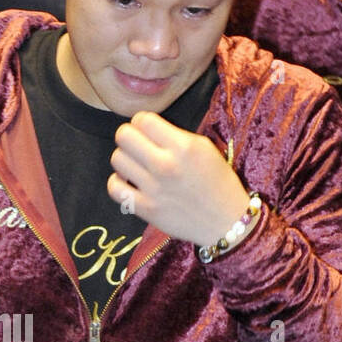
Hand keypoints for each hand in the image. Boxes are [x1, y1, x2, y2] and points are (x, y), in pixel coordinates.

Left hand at [109, 113, 250, 246]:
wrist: (226, 221)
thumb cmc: (217, 182)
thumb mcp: (204, 148)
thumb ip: (175, 135)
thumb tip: (147, 129)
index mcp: (182, 146)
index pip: (143, 119)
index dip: (142, 122)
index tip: (147, 131)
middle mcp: (165, 165)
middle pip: (123, 136)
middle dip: (129, 136)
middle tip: (138, 146)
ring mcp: (153, 188)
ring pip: (117, 159)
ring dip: (124, 159)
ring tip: (136, 165)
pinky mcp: (146, 209)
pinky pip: (114, 188)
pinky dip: (117, 183)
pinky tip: (129, 182)